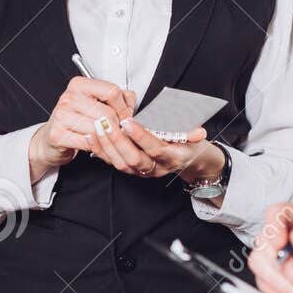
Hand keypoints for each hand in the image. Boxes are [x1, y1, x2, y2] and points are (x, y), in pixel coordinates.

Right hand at [28, 75, 137, 177]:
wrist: (52, 138)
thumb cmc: (77, 120)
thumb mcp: (96, 104)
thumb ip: (118, 99)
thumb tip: (130, 105)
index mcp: (79, 84)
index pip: (111, 91)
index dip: (124, 107)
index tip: (126, 118)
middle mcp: (68, 97)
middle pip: (107, 112)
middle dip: (119, 126)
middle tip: (121, 133)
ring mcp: (61, 115)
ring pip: (99, 128)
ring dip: (110, 140)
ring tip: (113, 143)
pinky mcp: (58, 134)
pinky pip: (89, 142)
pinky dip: (99, 149)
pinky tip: (101, 149)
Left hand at [87, 118, 217, 181]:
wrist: (188, 161)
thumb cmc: (189, 144)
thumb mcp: (194, 136)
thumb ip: (192, 132)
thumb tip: (199, 132)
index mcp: (172, 158)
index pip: (155, 149)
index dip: (140, 136)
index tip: (128, 121)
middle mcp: (156, 168)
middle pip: (133, 158)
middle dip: (117, 140)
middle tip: (106, 122)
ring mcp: (143, 171)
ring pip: (121, 163)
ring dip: (106, 145)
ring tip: (97, 126)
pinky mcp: (132, 170)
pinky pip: (114, 163)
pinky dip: (101, 150)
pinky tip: (92, 136)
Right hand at [247, 203, 292, 292]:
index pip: (277, 213)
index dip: (274, 226)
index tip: (282, 243)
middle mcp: (286, 238)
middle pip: (263, 242)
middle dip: (280, 265)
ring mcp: (276, 260)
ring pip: (258, 265)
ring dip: (281, 284)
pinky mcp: (271, 280)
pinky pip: (263, 286)